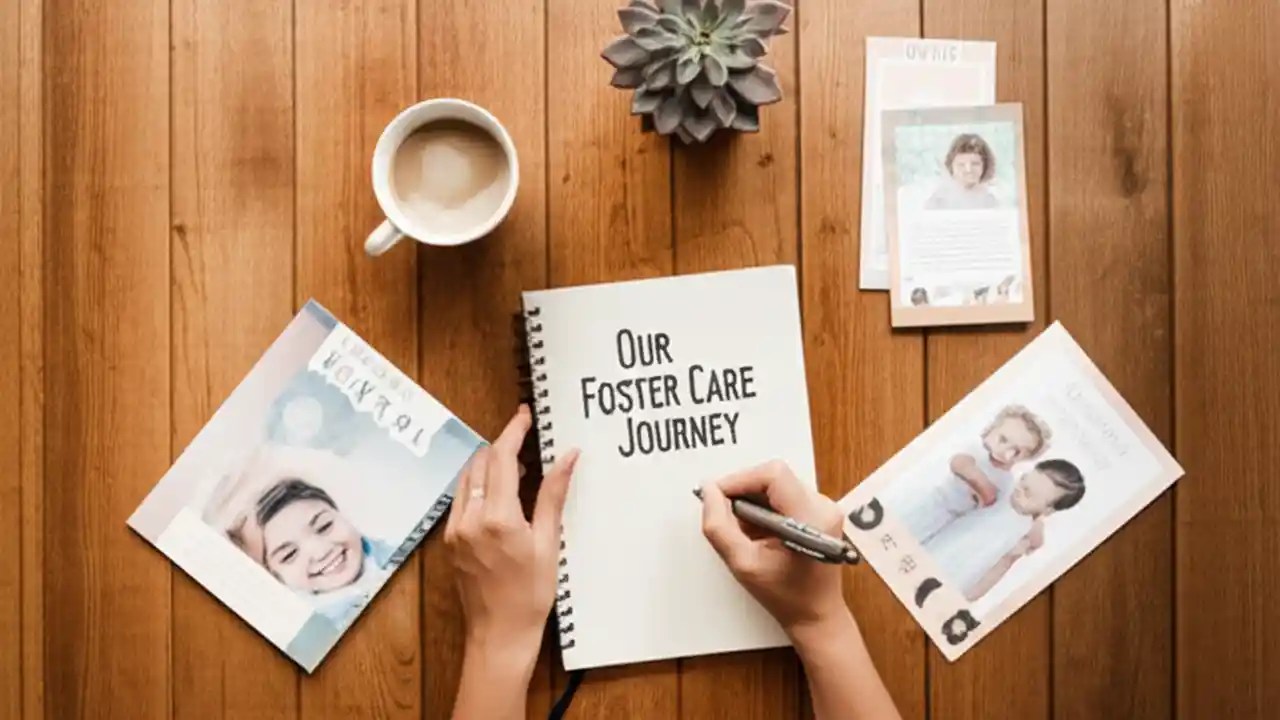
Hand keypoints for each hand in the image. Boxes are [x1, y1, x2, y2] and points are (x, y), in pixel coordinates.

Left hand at [445, 405, 579, 660]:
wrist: (499, 635)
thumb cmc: (530, 596)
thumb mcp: (548, 543)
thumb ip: (553, 494)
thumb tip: (568, 456)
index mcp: (497, 518)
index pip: (500, 458)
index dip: (513, 431)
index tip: (524, 416)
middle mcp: (469, 519)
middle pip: (480, 462)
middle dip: (502, 446)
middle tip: (528, 442)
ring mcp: (455, 530)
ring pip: (467, 479)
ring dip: (489, 465)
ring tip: (518, 468)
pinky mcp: (450, 540)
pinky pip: (461, 499)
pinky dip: (479, 486)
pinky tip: (500, 495)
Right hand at [699, 460, 846, 638]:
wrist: (816, 614)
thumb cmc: (786, 596)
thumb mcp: (742, 564)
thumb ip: (719, 526)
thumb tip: (709, 492)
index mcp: (810, 518)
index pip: (772, 475)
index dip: (740, 480)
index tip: (717, 496)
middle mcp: (823, 507)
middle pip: (773, 477)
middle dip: (744, 492)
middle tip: (728, 518)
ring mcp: (824, 507)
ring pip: (776, 484)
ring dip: (753, 502)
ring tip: (745, 532)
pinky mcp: (818, 511)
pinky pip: (783, 495)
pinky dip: (764, 508)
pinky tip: (758, 532)